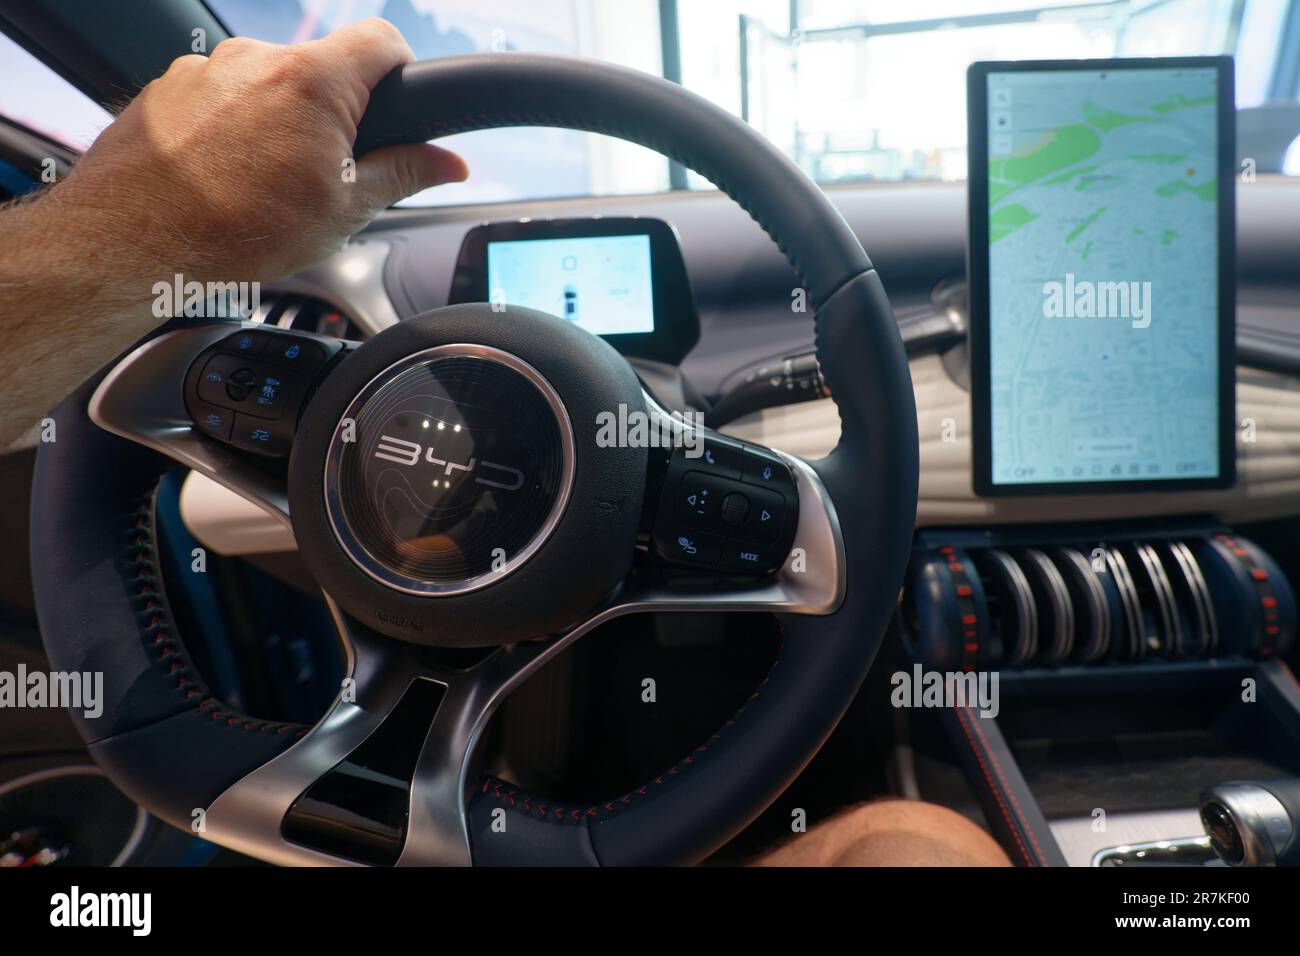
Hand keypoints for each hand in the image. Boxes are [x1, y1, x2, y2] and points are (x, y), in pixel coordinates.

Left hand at [49, 17, 466, 280]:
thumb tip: (449, 162)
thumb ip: (404, 174)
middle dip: (333, 117)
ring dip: (278, 126)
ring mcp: (208, 68)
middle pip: (322, 71)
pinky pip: (221, 100)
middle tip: (326, 175)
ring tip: (264, 188)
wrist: (137, 242)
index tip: (397, 105)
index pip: (383, 41)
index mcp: (314, 81)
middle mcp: (259, 58)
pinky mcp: (169, 87)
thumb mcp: (346, 210)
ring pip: (268, 88)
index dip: (401, 71)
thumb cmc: (238, 230)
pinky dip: (231, 132)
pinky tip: (224, 180)